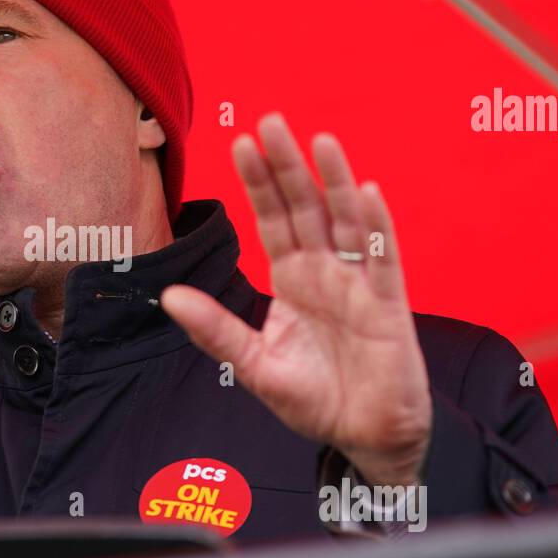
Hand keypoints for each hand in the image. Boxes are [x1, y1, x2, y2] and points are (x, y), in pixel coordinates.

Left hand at [160, 114, 431, 485]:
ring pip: (347, 221)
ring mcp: (359, 284)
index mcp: (292, 279)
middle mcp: (326, 271)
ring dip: (334, 181)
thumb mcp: (253, 365)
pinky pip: (384, 260)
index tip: (240, 142)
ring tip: (319, 140)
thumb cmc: (315, 398)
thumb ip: (215, 329)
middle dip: (288, 166)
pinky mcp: (388, 307)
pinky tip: (367, 192)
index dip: (258, 183)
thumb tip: (169, 297)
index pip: (272, 220)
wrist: (363, 437)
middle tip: (270, 121)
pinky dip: (377, 228)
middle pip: (305, 208)